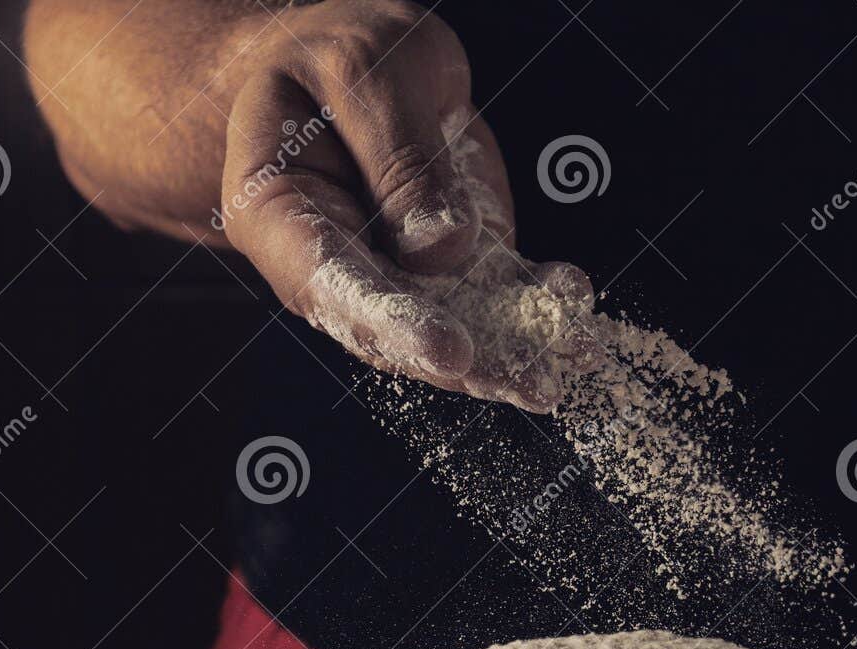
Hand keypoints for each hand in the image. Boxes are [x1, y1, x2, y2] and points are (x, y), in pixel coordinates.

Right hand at [28, 0, 591, 406]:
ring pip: (459, 325)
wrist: (360, 65)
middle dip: (475, 363)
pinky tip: (576, 301)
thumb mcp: (364, 73)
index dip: (392, 324)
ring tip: (575, 359)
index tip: (449, 352)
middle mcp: (340, 265)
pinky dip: (542, 303)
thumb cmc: (337, 55)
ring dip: (520, 350)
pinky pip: (500, 293)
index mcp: (280, 217)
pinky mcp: (459, 262)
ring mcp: (402, 273)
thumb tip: (444, 249)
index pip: (332, 285)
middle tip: (531, 385)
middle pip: (401, 330)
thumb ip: (399, 157)